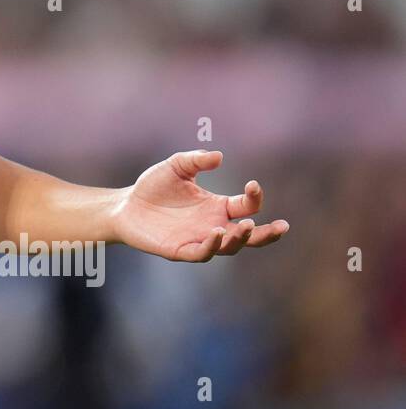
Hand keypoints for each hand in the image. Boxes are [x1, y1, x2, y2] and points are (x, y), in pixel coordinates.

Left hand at [113, 150, 288, 261]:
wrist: (125, 205)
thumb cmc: (153, 187)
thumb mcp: (176, 166)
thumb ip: (196, 160)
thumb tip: (219, 156)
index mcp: (218, 206)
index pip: (247, 207)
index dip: (254, 197)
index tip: (253, 184)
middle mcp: (214, 225)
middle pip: (249, 235)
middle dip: (267, 233)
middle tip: (283, 227)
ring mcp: (199, 239)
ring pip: (229, 246)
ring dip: (240, 238)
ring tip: (247, 227)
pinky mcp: (181, 250)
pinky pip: (203, 252)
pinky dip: (213, 245)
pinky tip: (216, 232)